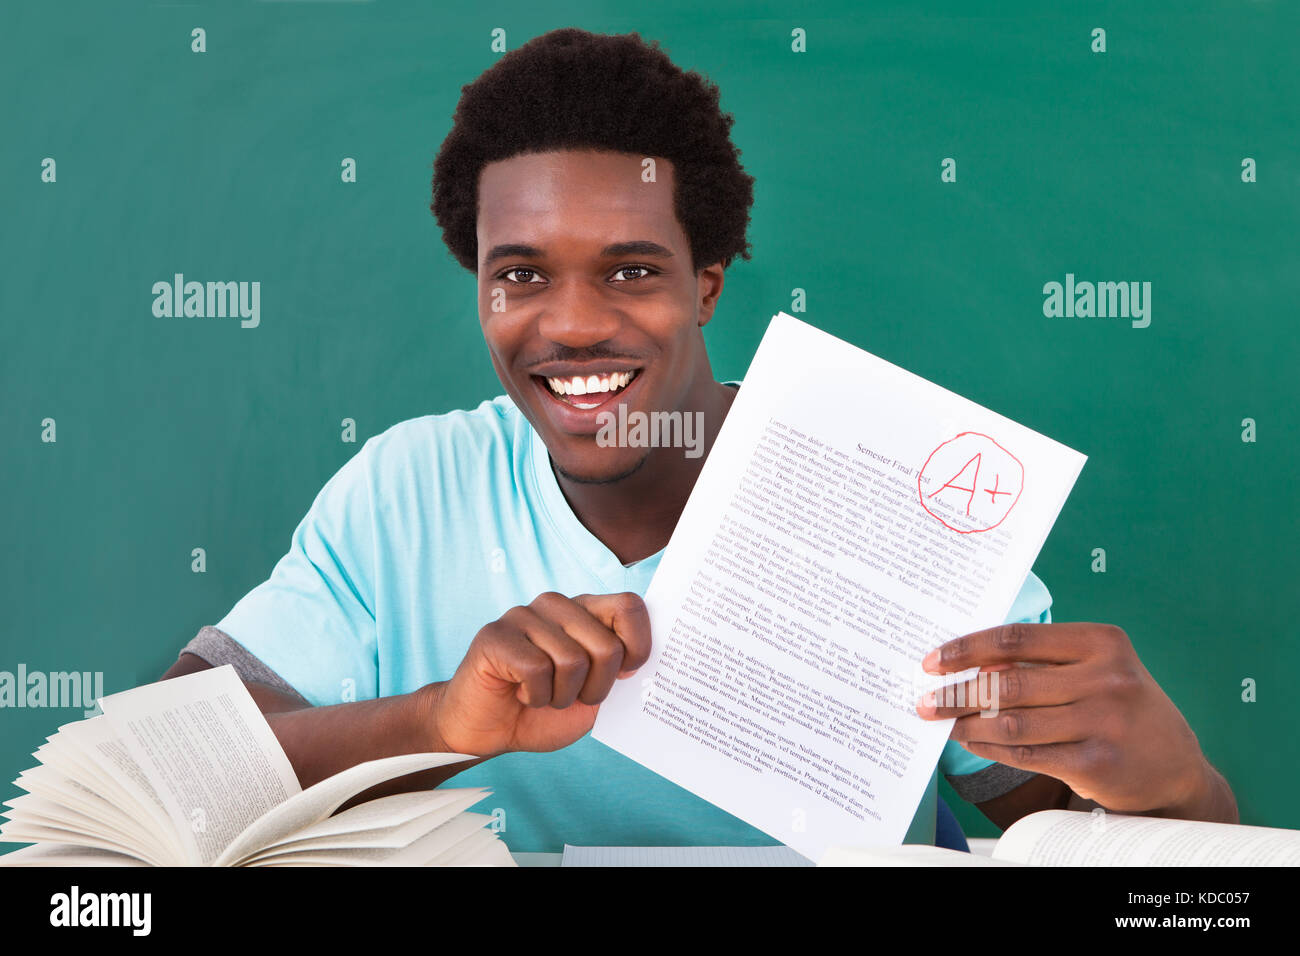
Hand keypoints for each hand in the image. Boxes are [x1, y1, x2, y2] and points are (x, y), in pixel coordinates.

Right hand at [427, 591, 651, 757]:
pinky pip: (536, 670)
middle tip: (572, 697)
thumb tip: (645, 660)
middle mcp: (556, 605)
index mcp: (584, 611)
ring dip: (561, 696)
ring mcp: (523, 615)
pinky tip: (519, 692)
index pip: (629, 606)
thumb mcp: (592, 695)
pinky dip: (534, 696)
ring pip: (572, 661)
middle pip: (607, 646)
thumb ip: (617, 672)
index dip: (639, 645)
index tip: (626, 674)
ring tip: (542, 695)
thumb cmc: (541, 711)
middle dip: (597, 689)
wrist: (486, 731)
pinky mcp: (495, 635)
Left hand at [914, 622, 1225, 816]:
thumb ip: (1041, 663)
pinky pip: (1026, 753)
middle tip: (925, 700)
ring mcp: (1104, 722)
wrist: (1176, 767)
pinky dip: (991, 747)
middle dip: (957, 691)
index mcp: (1103, 641)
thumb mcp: (1094, 670)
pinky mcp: (1098, 763)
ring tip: (942, 722)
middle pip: (1009, 681)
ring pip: (1012, 721)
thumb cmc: (1119, 707)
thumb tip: (971, 665)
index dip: (967, 649)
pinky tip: (972, 741)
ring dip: (967, 723)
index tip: (933, 661)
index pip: (1017, 638)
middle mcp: (1107, 678)